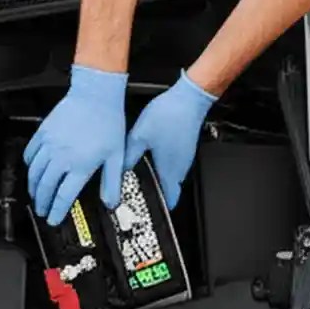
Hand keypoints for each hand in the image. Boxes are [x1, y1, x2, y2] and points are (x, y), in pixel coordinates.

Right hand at [24, 65, 127, 224]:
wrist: (96, 95)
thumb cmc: (108, 121)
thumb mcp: (116, 155)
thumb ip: (112, 182)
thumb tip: (111, 202)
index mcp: (80, 166)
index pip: (64, 196)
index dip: (57, 211)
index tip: (53, 219)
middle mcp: (62, 157)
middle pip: (45, 187)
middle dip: (42, 203)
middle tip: (42, 210)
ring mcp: (50, 144)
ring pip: (34, 173)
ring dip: (33, 187)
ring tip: (35, 195)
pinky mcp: (43, 132)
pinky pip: (30, 153)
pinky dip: (29, 165)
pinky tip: (32, 169)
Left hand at [121, 70, 217, 208]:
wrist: (189, 98)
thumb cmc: (170, 115)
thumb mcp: (140, 136)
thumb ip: (129, 156)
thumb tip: (119, 172)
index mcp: (169, 171)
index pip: (169, 201)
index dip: (158, 208)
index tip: (146, 210)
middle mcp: (180, 168)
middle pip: (169, 190)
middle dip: (155, 193)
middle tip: (139, 191)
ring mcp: (185, 158)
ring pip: (171, 176)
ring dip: (158, 178)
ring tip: (142, 174)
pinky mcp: (185, 148)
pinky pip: (174, 164)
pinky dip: (163, 165)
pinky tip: (152, 155)